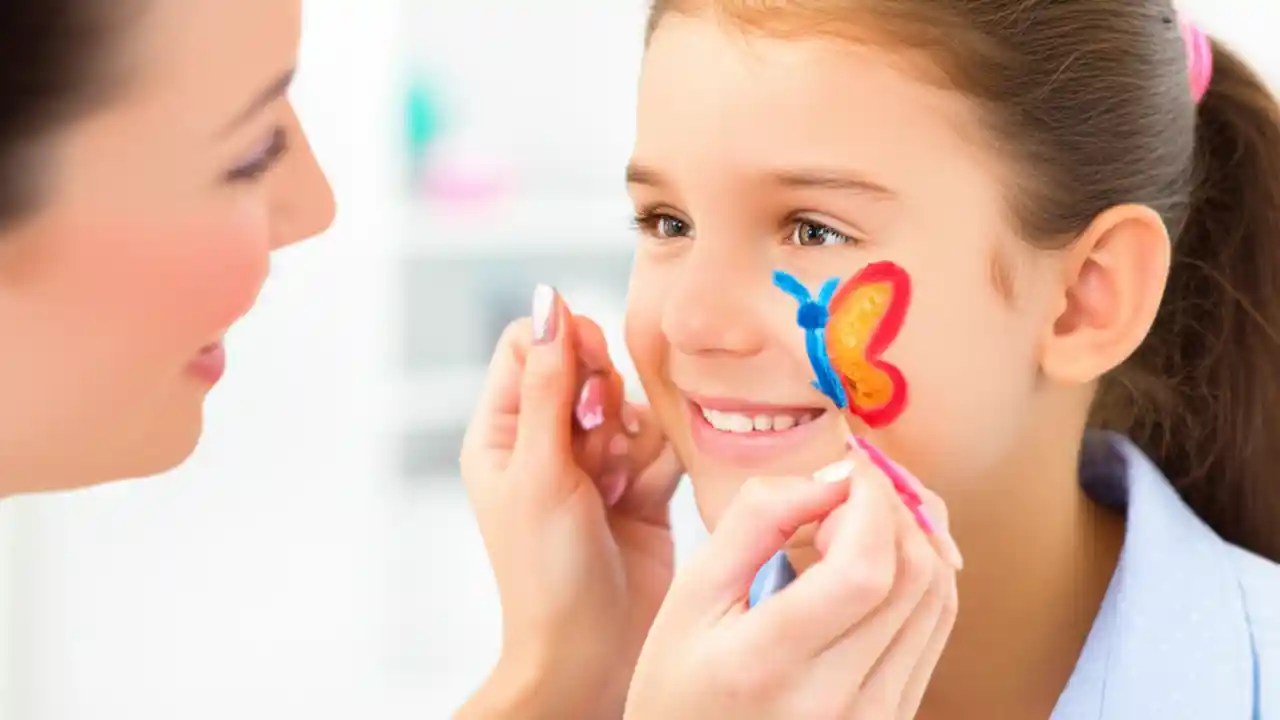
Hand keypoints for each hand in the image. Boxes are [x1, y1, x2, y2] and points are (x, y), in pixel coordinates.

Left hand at [457, 285, 681, 719]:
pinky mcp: (641, 484)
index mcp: (503, 431)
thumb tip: (548, 299)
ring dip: (631, 443)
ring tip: (614, 492)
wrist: (596, 652)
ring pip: (633, 403)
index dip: (564, 347)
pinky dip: (657, 467)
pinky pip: (663, 442)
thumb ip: (547, 383)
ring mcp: (597, 462)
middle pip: (588, 366)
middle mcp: (548, 439)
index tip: (585, 385)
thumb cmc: (547, 573)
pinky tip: (638, 503)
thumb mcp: (540, 470)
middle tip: (596, 450)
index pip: (531, 343)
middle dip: (603, 403)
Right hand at [624, 440, 961, 719]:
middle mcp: (836, 701)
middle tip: (852, 487)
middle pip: (913, 577)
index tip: (845, 468)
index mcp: (769, 665)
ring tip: (865, 514)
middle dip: (896, 508)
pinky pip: (933, 632)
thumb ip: (754, 522)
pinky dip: (919, 578)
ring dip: (916, 538)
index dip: (870, 500)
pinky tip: (879, 558)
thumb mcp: (688, 599)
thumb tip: (831, 474)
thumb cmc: (678, 689)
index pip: (863, 569)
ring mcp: (874, 719)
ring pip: (937, 601)